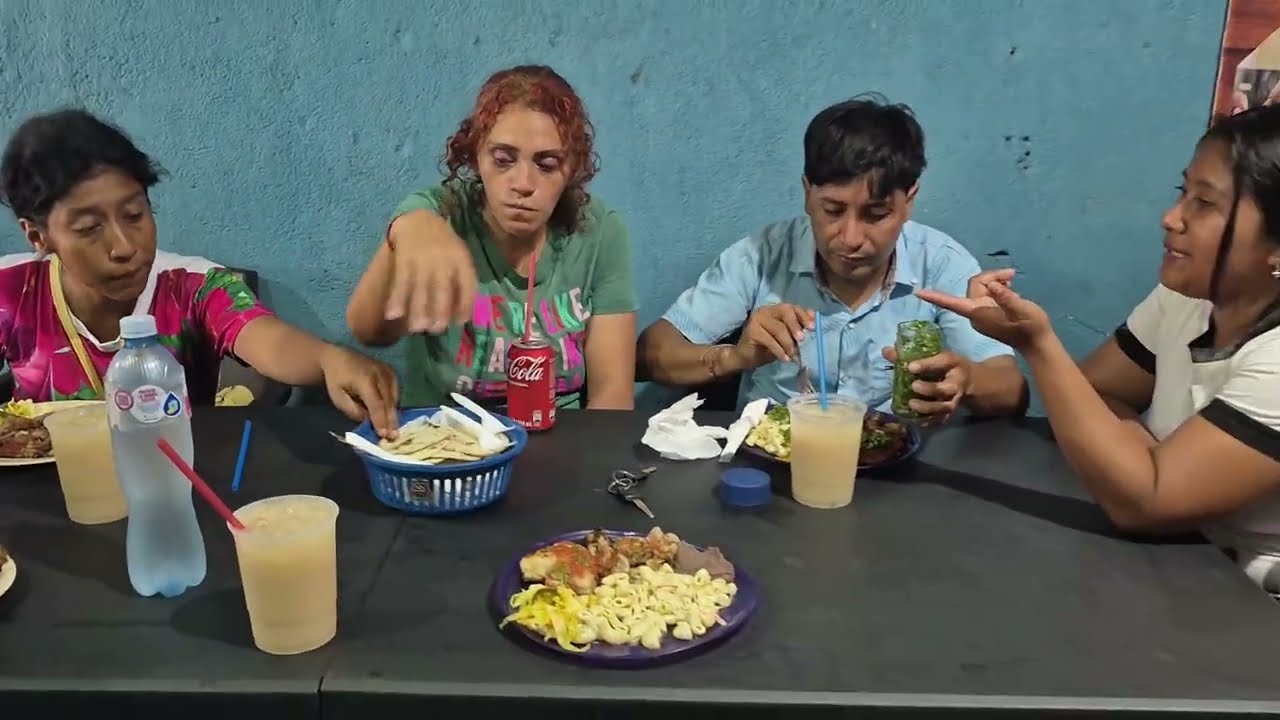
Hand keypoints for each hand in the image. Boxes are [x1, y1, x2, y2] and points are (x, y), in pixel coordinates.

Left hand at [319, 346, 400, 437]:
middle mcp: (379, 374)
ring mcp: (387, 371)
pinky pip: (395, 391)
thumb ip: (353, 410)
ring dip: (394, 413)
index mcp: (364, 380)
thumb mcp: (338, 397)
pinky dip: (394, 403)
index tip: (385, 434)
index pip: (376, 403)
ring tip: (394, 429)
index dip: (381, 420)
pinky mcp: (390, 371)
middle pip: (388, 402)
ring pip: (394, 397)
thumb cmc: (336, 378)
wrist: (339, 356)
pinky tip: (392, 414)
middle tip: (395, 437)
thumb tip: (368, 421)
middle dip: (391, 420)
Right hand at [385, 212, 477, 333]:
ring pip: (420, 287)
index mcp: (461, 260)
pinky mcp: (404, 259)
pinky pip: (401, 282)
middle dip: (440, 310)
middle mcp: (444, 260)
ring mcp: (423, 259)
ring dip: (418, 309)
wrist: (419, 219)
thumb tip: (463, 316)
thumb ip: (463, 282)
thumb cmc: (443, 246)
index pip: (468, 284)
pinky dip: (396, 298)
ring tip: (416, 329)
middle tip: (436, 330)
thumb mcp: (459, 257)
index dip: (465, 304)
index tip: (460, 322)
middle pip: (443, 288)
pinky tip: (393, 315)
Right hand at [733, 304, 815, 370]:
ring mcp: (756, 319)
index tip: (812, 328)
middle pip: (785, 312)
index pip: (791, 307)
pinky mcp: (751, 331)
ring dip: (788, 343)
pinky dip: (779, 351)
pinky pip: (770, 340)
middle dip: (796, 326)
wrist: (745, 357)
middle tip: (802, 340)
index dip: (803, 316)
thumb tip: (814, 317)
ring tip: (793, 355)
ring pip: (779, 328)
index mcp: (774, 309)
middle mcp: (765, 311)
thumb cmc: (768, 346)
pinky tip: (784, 358)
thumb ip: (797, 327)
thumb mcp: (785, 337)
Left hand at [882, 346, 970, 423]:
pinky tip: (912, 419)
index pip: (943, 362)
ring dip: (927, 407)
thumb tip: (886, 351)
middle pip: (946, 389)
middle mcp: (956, 383)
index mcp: (952, 364)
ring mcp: (954, 400)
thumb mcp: (933, 355)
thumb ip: (908, 355)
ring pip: (944, 407)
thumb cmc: (945, 366)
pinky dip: (926, 421)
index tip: (910, 366)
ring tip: (911, 404)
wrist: (969, 381)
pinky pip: (939, 420)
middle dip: (930, 389)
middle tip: (914, 386)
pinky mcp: (949, 413)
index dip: (927, 365)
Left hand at [915, 269, 1051, 350]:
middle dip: (992, 277)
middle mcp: (975, 313)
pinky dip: (998, 288)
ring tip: (1013, 284)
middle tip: (1012, 276)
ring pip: (981, 288)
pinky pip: (986, 295)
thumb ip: (1007, 297)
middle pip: (975, 285)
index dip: (935, 297)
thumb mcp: (1022, 309)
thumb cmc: (1031, 327)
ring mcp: (981, 314)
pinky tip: (1012, 290)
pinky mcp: (988, 315)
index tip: (918, 293)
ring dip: (996, 281)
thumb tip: (993, 285)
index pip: (952, 303)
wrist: (1037, 343)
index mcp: (979, 312)